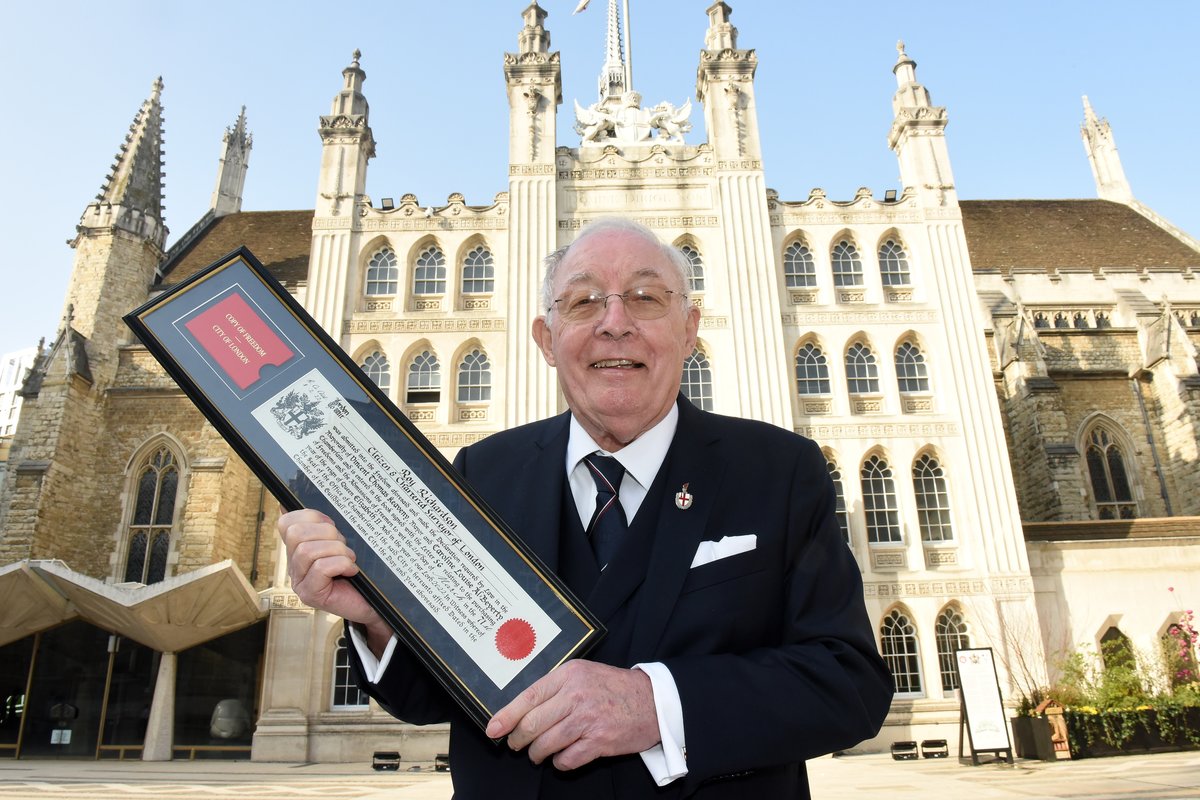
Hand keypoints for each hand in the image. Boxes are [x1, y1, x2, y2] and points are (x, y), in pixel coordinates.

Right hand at [277, 509, 389, 651]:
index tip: (333, 525)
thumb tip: (309, 497)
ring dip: (336, 550)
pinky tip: (352, 571)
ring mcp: (300, 581)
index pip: (287, 522)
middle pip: (296, 533)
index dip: (311, 516)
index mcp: (298, 547)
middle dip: (327, 533)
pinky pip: (321, 568)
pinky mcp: (310, 594)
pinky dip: (341, 564)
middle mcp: (294, 564)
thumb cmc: (360, 570)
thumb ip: (330, 525)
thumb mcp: (344, 542)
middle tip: (345, 546)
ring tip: (350, 559)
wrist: (374, 602)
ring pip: (307, 550)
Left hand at [485, 660, 659, 769]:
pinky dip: (559, 763)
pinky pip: (567, 760)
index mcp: (569, 675)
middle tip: (516, 745)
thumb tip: (524, 709)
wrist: (653, 701)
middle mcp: (576, 695)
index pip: (529, 697)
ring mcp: (588, 719)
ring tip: (538, 754)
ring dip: (537, 754)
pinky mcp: (599, 741)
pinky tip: (562, 759)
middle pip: (533, 724)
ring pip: (546, 744)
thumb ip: (557, 688)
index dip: (507, 716)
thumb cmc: (615, 688)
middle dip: (518, 740)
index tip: (493, 729)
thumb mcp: (584, 675)